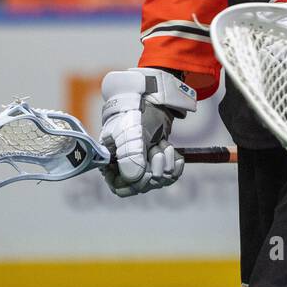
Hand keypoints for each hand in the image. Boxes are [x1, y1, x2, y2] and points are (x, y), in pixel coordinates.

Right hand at [99, 68, 196, 197]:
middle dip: (154, 167)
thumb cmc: (134, 111)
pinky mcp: (159, 161)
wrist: (152, 98)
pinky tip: (173, 151)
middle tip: (156, 147)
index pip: (121, 187)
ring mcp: (143, 164)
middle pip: (144, 185)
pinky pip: (171, 174)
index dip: (136, 183)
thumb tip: (134, 179)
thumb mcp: (130, 131)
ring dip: (166, 162)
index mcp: (111, 162)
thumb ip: (130, 154)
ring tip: (163, 144)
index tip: (147, 172)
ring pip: (159, 180)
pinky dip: (175, 164)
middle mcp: (126, 166)